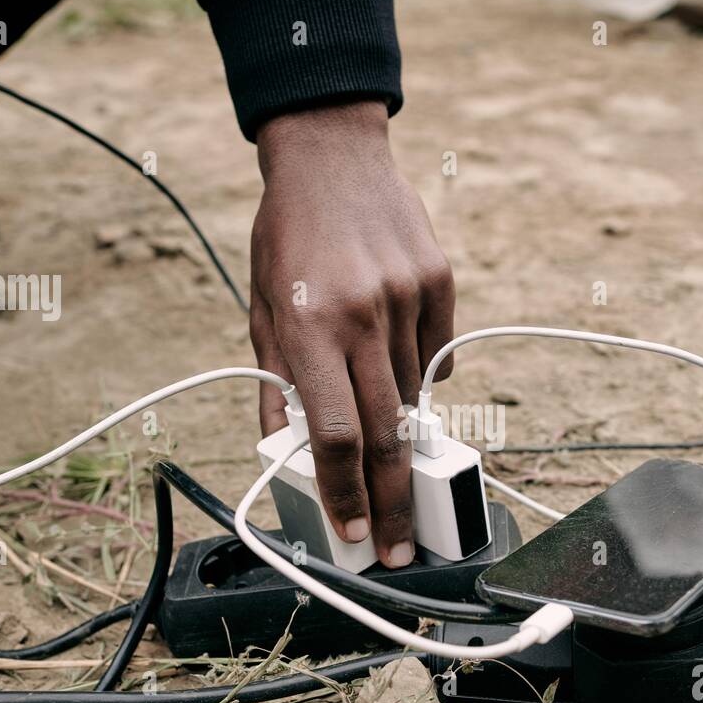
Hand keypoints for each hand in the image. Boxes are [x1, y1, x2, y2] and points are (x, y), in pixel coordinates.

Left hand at [249, 100, 454, 567]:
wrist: (331, 156)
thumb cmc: (285, 239)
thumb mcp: (261, 311)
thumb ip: (276, 384)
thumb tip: (287, 452)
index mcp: (309, 327)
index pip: (333, 435)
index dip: (345, 494)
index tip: (356, 532)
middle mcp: (363, 316)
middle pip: (387, 435)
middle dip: (395, 502)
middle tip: (402, 545)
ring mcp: (409, 297)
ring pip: (413, 397)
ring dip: (397, 422)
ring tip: (374, 396)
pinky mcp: (441, 282)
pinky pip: (437, 356)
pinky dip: (420, 375)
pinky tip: (397, 355)